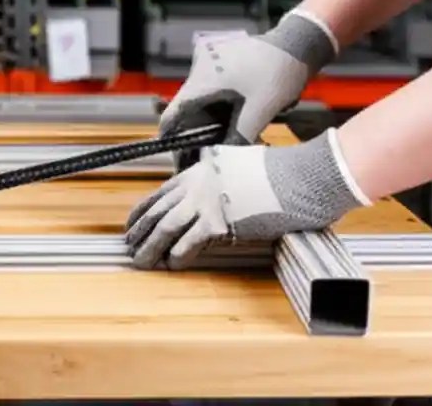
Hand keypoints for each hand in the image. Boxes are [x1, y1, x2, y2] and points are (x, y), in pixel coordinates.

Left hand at [123, 129, 369, 269]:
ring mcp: (207, 202)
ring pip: (166, 227)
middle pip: (158, 210)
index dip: (143, 211)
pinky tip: (172, 265)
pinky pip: (189, 242)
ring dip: (151, 247)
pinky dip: (178, 255)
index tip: (132, 224)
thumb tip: (210, 198)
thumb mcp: (239, 166)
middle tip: (129, 246)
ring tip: (141, 261)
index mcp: (200, 171)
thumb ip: (219, 180)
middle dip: (139, 231)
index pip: (161, 192)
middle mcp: (197, 184)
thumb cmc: (280, 173)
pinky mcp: (220, 221)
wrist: (302, 176)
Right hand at [159, 10, 337, 164]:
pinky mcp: (223, 66)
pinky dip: (220, 109)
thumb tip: (226, 159)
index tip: (178, 158)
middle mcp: (200, 70)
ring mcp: (211, 66)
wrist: (299, 42)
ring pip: (202, 102)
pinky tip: (235, 122)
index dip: (171, 138)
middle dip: (195, 133)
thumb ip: (241, 135)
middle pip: (188, 109)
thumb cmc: (279, 72)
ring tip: (223, 142)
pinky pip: (214, 93)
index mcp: (203, 78)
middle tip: (205, 156)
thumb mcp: (262, 108)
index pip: (174, 113)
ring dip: (210, 122)